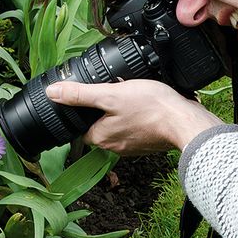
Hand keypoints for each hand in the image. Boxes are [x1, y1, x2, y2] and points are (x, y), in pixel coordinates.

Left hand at [44, 79, 223, 154]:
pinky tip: (146, 105)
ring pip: (119, 126)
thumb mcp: (110, 94)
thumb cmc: (151, 108)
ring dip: (123, 113)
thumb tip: (52, 92)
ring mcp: (133, 146)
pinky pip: (137, 128)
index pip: (81, 126)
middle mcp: (115, 146)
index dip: (83, 109)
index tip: (91, 94)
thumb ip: (80, 95)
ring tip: (132, 96)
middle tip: (114, 91)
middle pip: (100, 126)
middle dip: (104, 110)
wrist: (185, 121)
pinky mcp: (149, 142)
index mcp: (101, 137)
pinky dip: (139, 118)